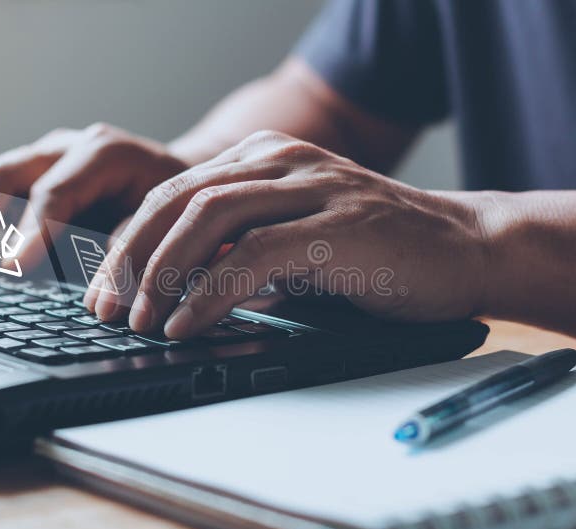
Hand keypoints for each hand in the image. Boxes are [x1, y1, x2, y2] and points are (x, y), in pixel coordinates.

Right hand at [0, 123, 187, 273]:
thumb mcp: (166, 222)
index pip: (57, 191)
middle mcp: (66, 146)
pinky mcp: (25, 171)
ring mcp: (41, 155)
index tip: (10, 267)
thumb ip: (132, 249)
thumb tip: (100, 295)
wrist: (177, 175)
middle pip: (5, 173)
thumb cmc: (172, 202)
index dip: (30, 230)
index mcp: (105, 152)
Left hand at [83, 130, 490, 337]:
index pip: (176, 190)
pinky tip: (186, 324)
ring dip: (163, 273)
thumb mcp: (300, 238)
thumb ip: (245, 246)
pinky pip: (255, 255)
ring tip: (139, 320)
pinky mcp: (342, 227)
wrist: (469, 248)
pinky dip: (210, 292)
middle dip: (133, 256)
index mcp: (269, 158)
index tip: (106, 287)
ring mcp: (316, 188)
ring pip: (210, 217)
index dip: (131, 239)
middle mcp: (286, 161)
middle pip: (180, 198)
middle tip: (107, 307)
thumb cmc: (382, 251)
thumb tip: (179, 290)